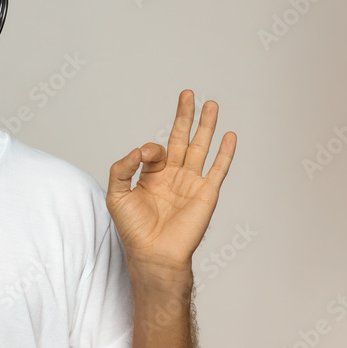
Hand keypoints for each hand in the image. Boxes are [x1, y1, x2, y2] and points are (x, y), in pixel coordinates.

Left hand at [106, 90, 235, 275]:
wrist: (154, 254)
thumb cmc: (134, 230)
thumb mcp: (117, 195)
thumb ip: (122, 168)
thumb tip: (138, 150)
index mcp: (152, 177)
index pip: (154, 150)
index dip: (149, 149)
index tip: (143, 157)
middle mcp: (173, 177)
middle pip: (181, 139)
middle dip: (185, 116)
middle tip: (188, 94)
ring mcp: (191, 183)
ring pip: (201, 147)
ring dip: (206, 126)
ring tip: (211, 104)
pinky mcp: (206, 193)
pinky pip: (218, 169)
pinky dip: (225, 153)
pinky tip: (229, 136)